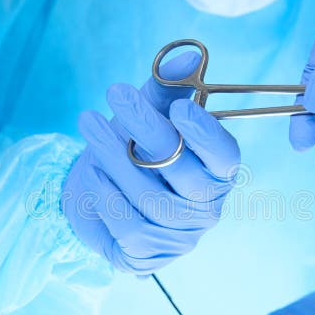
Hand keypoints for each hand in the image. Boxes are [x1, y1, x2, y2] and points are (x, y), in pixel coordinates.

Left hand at [62, 52, 239, 273]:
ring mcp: (178, 237)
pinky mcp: (146, 257)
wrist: (94, 193)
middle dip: (148, 129)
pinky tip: (89, 171)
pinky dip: (105, 195)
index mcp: (217, 171)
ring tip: (88, 123)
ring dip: (115, 157)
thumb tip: (187, 56)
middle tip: (116, 91)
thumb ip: (168, 88)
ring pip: (150, 199)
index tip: (180, 107)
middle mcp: (206, 208)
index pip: (225, 156)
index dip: (206, 134)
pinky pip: (127, 226)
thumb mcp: (150, 113)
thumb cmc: (132, 148)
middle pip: (183, 173)